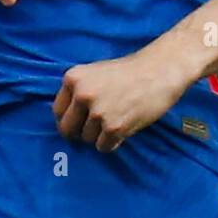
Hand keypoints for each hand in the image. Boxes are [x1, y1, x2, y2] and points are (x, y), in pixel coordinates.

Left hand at [52, 43, 192, 152]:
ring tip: (116, 121)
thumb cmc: (130, 72)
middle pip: (67, 130)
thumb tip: (67, 120)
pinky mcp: (113, 127)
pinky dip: (113, 143)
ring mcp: (97, 112)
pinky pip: (103, 147)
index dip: (70, 119)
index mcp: (73, 79)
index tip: (80, 121)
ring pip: (87, 140)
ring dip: (99, 136)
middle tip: (95, 129)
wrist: (160, 70)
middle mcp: (82, 94)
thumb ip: (79, 91)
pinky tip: (123, 129)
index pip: (57, 111)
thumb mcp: (95, 73)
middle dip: (80, 132)